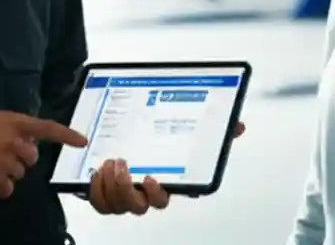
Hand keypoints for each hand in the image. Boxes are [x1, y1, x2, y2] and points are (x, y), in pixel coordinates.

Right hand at [0, 110, 86, 197]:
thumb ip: (10, 128)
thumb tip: (25, 141)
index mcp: (12, 122)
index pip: (47, 128)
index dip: (67, 136)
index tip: (82, 142)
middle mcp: (13, 142)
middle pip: (32, 158)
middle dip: (19, 157)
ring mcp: (6, 164)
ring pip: (18, 175)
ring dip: (6, 172)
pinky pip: (7, 190)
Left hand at [87, 121, 245, 215]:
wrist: (123, 133)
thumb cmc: (156, 138)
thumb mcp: (183, 131)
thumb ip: (212, 131)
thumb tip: (239, 127)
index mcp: (160, 182)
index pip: (162, 198)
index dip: (155, 194)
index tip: (149, 177)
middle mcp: (141, 193)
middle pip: (136, 207)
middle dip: (125, 188)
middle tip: (121, 163)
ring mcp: (122, 194)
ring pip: (115, 206)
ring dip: (108, 186)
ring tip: (107, 162)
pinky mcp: (104, 191)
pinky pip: (99, 202)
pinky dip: (95, 189)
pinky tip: (96, 171)